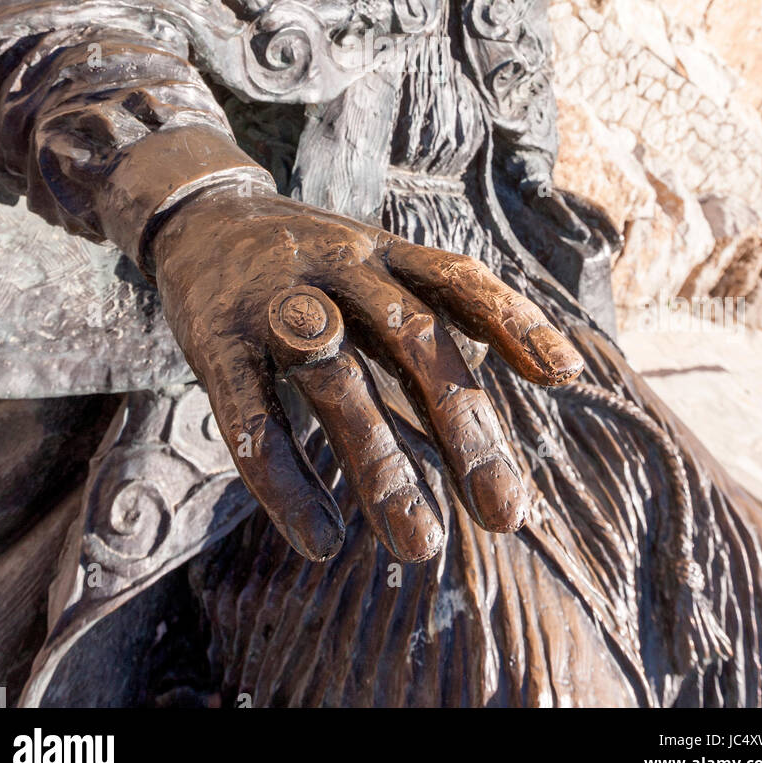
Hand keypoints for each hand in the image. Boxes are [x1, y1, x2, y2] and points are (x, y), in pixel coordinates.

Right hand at [152, 184, 582, 563]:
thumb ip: (433, 325)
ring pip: (336, 380)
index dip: (512, 318)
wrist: (197, 216)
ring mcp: (275, 301)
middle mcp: (339, 269)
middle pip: (412, 340)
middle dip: (463, 426)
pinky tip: (321, 538)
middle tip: (505, 514)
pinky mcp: (216, 340)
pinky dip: (286, 481)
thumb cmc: (306, 264)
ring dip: (380, 464)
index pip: (458, 277)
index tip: (564, 375)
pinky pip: (252, 416)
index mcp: (384, 255)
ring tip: (420, 546)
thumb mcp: (374, 270)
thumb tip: (531, 395)